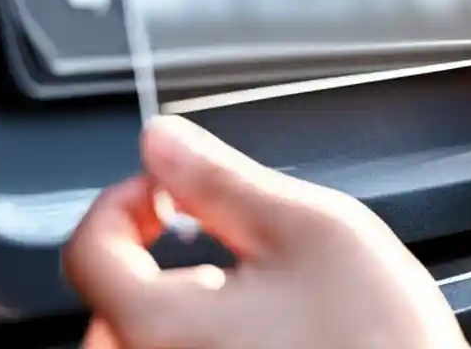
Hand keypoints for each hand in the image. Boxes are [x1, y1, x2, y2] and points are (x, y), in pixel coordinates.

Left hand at [64, 116, 467, 348]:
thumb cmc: (383, 340)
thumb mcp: (311, 229)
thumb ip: (223, 181)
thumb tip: (162, 141)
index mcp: (162, 327)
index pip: (87, 249)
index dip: (125, 199)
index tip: (167, 188)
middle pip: (107, 303)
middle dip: (148, 253)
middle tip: (212, 234)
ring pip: (137, 342)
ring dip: (170, 302)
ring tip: (239, 289)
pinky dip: (192, 339)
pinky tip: (254, 334)